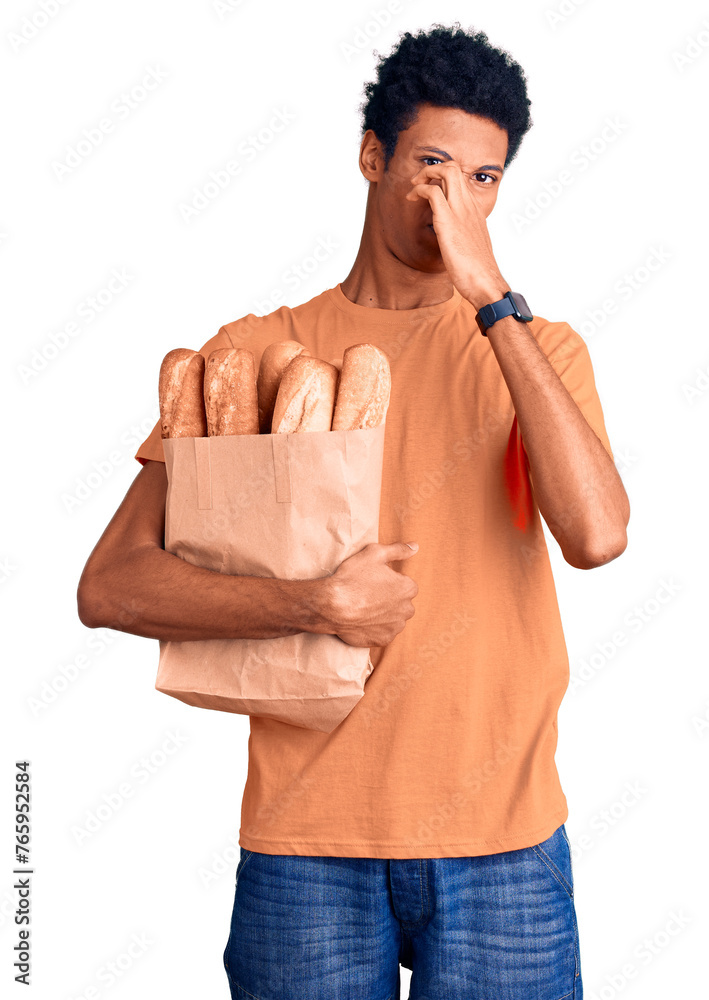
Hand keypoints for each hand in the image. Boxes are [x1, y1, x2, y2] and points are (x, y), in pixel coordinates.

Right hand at [324, 541, 418, 647]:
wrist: (331, 605)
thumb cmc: (352, 577)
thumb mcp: (374, 553)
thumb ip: (398, 550)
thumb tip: (415, 546)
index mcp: (408, 588)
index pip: (405, 584)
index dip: (388, 582)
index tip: (373, 581)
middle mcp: (407, 609)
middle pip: (401, 603)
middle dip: (389, 599)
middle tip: (368, 594)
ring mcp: (395, 627)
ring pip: (393, 619)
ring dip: (384, 614)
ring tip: (364, 608)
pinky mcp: (383, 640)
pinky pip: (383, 633)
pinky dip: (375, 628)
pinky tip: (362, 620)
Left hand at [405, 160, 509, 308]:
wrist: (485, 282)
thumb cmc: (478, 270)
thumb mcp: (473, 245)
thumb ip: (465, 235)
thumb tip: (455, 238)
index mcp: (476, 210)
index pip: (461, 180)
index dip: (442, 177)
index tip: (429, 187)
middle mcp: (470, 205)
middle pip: (454, 168)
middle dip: (432, 168)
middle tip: (419, 182)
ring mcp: (460, 211)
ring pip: (446, 171)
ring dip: (424, 173)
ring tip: (413, 187)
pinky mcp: (448, 221)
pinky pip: (432, 191)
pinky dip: (419, 189)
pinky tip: (411, 198)